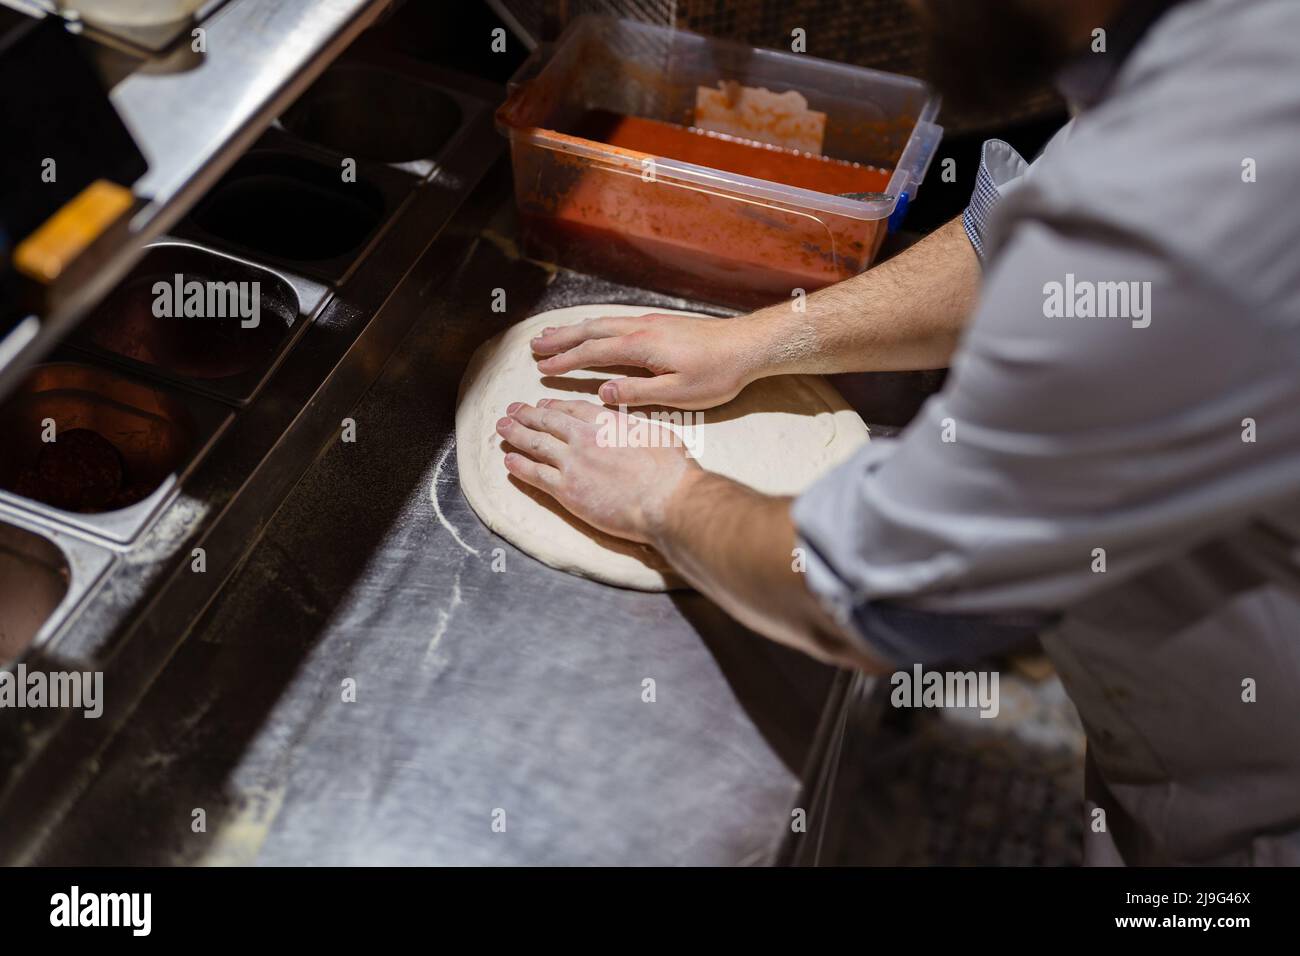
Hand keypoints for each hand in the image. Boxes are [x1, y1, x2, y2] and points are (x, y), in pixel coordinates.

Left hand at [495, 398, 699, 544]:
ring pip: (535, 445)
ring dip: (516, 435)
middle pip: (547, 422)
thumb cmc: (671, 470)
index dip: (553, 407)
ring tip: (502, 429)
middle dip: (526, 415)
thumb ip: (635, 428)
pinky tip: (508, 460)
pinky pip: (536, 475)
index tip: (542, 406)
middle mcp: (584, 438)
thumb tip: (631, 429)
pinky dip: (520, 466)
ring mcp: (573, 464)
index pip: (572, 410)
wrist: (666, 499)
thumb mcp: (656, 434)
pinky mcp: (567, 491)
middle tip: (511, 411)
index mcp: (607, 422)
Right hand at [531, 312, 762, 409]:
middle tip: (534, 346)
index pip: (593, 352)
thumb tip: (602, 393)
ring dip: (576, 329)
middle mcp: (641, 328)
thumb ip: (638, 392)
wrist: (748, 346)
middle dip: (561, 339)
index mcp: (640, 346)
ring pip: (604, 323)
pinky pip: (617, 321)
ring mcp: (651, 323)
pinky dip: (597, 326)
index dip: (566, 361)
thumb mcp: (678, 393)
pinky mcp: (661, 323)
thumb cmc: (717, 373)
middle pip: (591, 331)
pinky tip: (593, 331)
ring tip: (554, 335)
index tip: (542, 369)